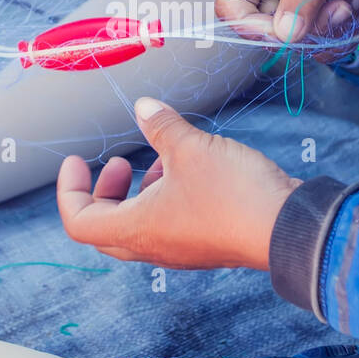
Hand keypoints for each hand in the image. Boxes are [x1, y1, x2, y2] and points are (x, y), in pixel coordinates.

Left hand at [56, 97, 301, 270]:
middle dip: (104, 193)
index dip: (69, 190)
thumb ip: (161, 126)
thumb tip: (143, 108)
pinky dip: (167, 197)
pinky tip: (190, 169)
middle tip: (117, 164)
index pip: (79, 222)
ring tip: (162, 157)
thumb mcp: (190, 148)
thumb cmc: (234, 193)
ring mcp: (181, 250)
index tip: (77, 162)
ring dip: (140, 192)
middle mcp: (155, 247)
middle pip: (106, 229)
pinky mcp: (206, 244)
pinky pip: (170, 225)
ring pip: (141, 226)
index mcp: (138, 229)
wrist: (289, 228)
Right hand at [214, 0, 358, 55]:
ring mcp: (299, 8)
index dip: (247, 24)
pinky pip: (323, 48)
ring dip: (329, 28)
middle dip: (303, 27)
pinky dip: (344, 33)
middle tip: (331, 6)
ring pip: (298, 45)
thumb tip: (284, 36)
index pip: (230, 4)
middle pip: (266, 33)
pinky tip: (354, 2)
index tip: (280, 29)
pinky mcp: (323, 21)